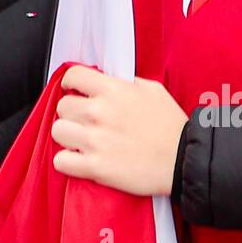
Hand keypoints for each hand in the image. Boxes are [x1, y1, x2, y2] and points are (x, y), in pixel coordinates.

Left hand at [51, 64, 187, 196]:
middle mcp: (100, 112)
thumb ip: (126, 83)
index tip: (75, 91)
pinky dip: (67, 162)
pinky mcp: (96, 167)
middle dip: (72, 113)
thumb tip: (111, 81)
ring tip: (81, 141)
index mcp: (113, 90)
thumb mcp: (152, 90)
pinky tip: (79, 160)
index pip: (73, 76)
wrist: (184, 160)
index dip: (71, 84)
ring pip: (57, 131)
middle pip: (62, 106)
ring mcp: (95, 140)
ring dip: (67, 136)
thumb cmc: (171, 127)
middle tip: (85, 121)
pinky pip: (60, 161)